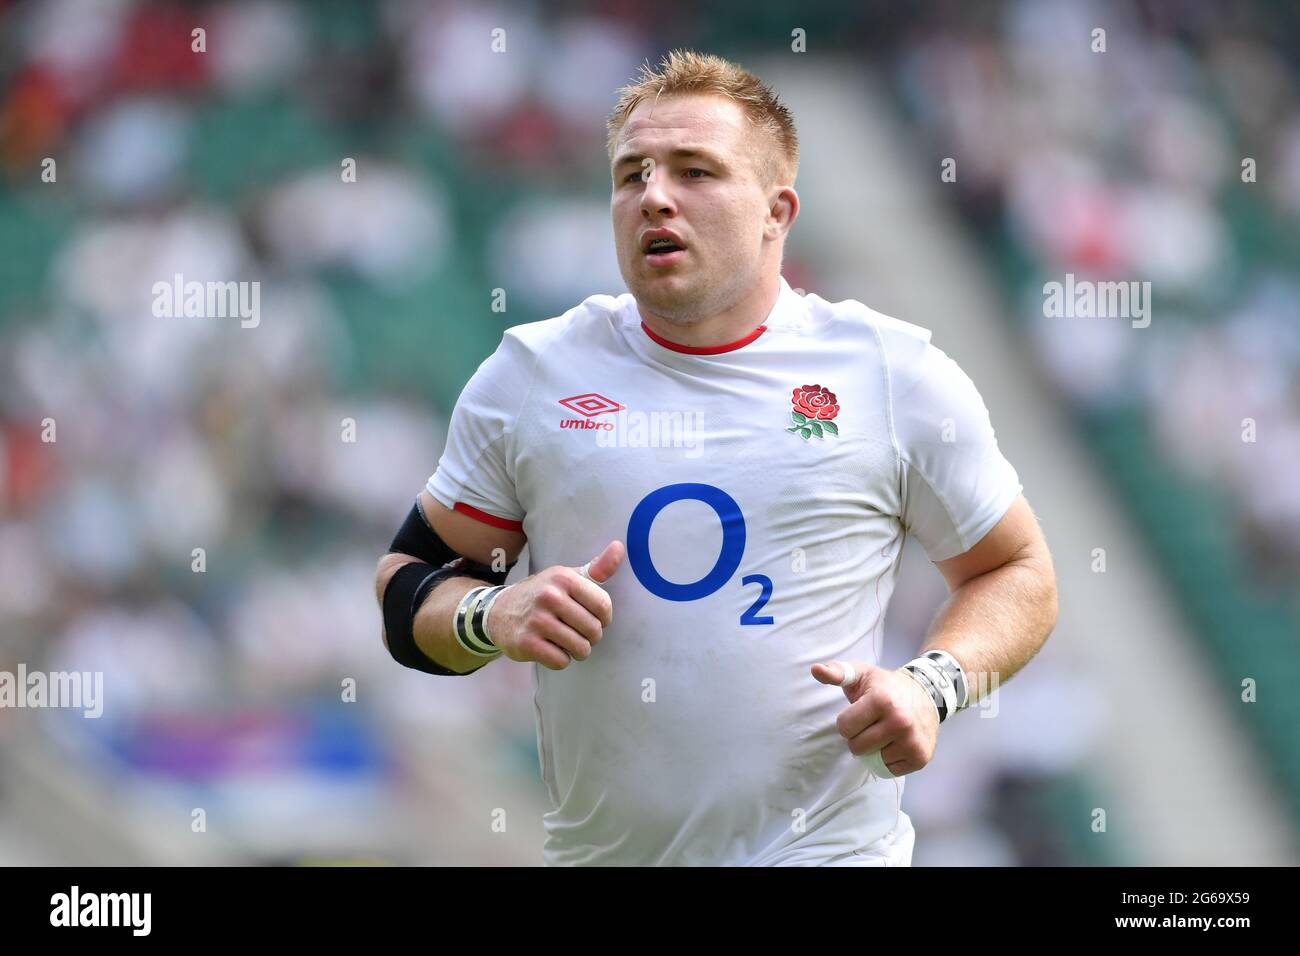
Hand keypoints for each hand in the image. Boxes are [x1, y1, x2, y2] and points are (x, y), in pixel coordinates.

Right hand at [486, 540, 624, 669]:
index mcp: (563, 578)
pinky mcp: (527, 643)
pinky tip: (552, 648)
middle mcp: (549, 596)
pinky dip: (560, 659)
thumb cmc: (543, 595)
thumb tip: (619, 547)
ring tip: (568, 642)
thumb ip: (597, 568)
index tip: (593, 618)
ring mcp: (537, 620)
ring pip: (580, 648)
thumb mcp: (567, 578)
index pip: (603, 606)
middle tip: (579, 633)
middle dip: (591, 637)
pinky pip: (561, 661)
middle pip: (593, 629)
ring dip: (578, 650)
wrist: (499, 612)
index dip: (604, 618)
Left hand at [811, 661, 939, 776]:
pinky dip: (889, 760)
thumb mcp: (862, 673)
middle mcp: (899, 722)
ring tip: (885, 732)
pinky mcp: (920, 757)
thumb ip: (836, 672)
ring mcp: (912, 741)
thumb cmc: (886, 686)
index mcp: (881, 701)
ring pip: (873, 760)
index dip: (848, 721)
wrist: (928, 693)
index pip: (844, 728)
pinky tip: (897, 743)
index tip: (860, 713)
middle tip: (873, 724)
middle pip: (857, 747)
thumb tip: (815, 669)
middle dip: (859, 737)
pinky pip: (889, 770)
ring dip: (875, 749)